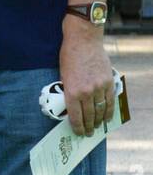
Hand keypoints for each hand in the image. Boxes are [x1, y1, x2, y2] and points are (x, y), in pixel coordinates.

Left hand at [59, 22, 114, 136]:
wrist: (83, 40)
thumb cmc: (69, 57)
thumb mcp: (63, 77)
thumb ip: (69, 92)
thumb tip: (74, 107)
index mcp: (72, 92)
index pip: (75, 117)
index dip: (78, 128)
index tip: (78, 133)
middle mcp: (86, 92)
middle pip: (89, 116)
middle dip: (88, 127)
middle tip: (88, 133)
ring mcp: (99, 87)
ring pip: (100, 110)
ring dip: (98, 122)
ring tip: (97, 128)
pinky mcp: (109, 82)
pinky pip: (110, 101)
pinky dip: (109, 111)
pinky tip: (107, 118)